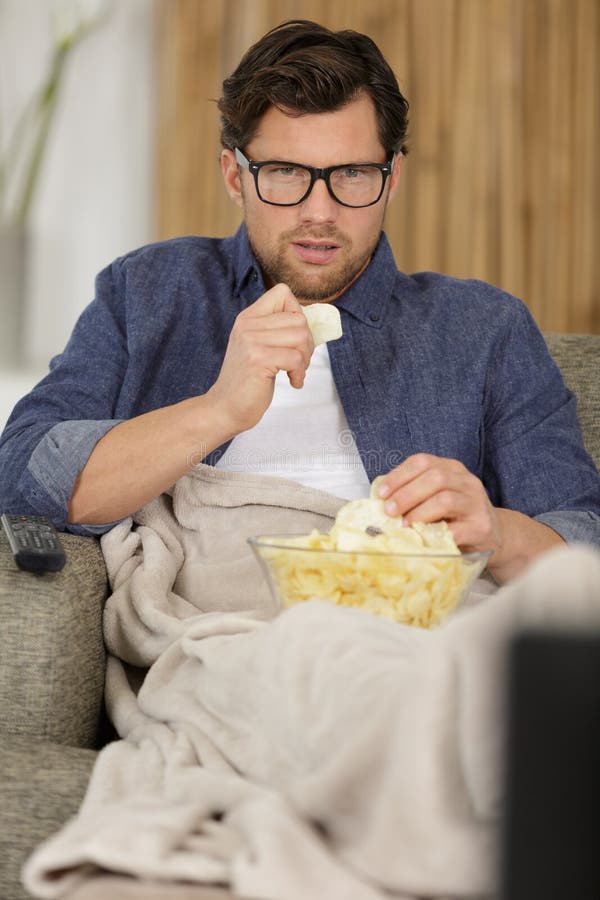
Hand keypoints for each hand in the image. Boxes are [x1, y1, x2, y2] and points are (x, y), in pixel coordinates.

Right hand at [205, 283, 312, 435]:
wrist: (226, 408)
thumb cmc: (248, 380)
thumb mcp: (258, 346)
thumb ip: (277, 330)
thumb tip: (313, 319)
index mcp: (248, 317)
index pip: (282, 292)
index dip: (297, 313)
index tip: (293, 337)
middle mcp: (248, 325)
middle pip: (299, 319)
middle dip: (307, 343)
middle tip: (297, 362)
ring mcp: (251, 341)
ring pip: (301, 337)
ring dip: (305, 359)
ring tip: (294, 371)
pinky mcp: (257, 360)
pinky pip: (295, 358)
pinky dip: (300, 373)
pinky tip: (292, 382)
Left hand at [377, 453, 501, 553]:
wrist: (492, 534)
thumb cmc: (456, 516)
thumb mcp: (436, 497)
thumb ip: (415, 494)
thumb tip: (381, 501)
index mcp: (452, 469)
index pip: (422, 462)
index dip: (399, 476)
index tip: (381, 493)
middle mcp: (466, 481)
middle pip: (434, 478)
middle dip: (406, 495)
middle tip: (389, 511)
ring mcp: (476, 503)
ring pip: (445, 500)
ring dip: (419, 513)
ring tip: (404, 525)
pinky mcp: (481, 527)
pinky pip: (456, 529)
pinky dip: (435, 534)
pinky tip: (424, 539)